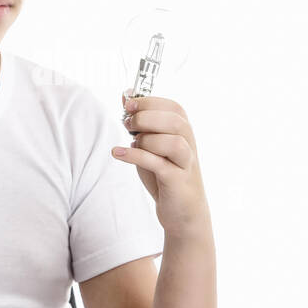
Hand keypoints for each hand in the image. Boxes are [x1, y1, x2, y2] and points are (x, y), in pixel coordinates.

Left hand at [112, 93, 211, 239]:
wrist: (182, 212)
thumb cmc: (166, 176)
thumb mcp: (151, 146)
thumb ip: (141, 123)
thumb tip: (126, 95)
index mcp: (184, 132)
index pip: (173, 107)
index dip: (150, 101)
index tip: (128, 103)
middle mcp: (189, 145)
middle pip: (175, 121)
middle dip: (147, 117)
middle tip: (127, 124)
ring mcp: (185, 164)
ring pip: (173, 142)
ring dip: (147, 139)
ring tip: (130, 142)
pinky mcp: (177, 182)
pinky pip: (159, 164)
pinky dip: (136, 156)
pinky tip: (118, 153)